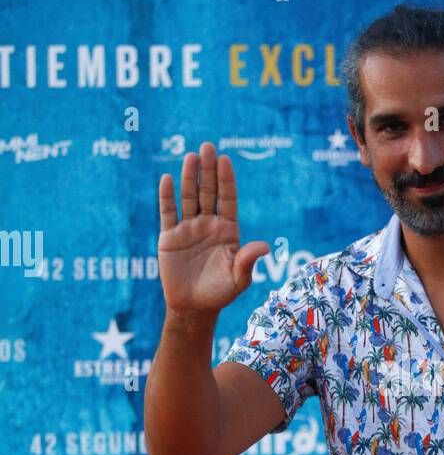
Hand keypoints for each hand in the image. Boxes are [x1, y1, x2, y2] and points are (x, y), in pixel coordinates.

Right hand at [157, 142, 269, 314]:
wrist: (194, 307)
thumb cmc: (220, 293)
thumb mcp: (238, 279)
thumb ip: (248, 260)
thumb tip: (264, 246)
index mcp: (228, 231)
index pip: (228, 199)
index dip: (227, 180)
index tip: (226, 160)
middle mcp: (209, 225)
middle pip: (209, 192)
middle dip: (208, 170)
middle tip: (208, 146)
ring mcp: (189, 229)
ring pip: (189, 198)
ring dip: (189, 177)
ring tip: (191, 156)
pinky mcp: (170, 237)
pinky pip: (168, 213)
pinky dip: (167, 197)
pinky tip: (166, 179)